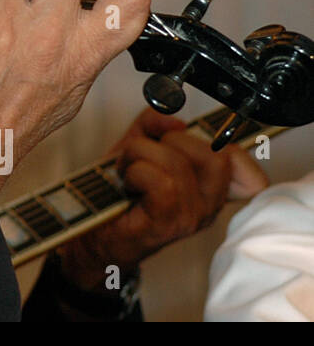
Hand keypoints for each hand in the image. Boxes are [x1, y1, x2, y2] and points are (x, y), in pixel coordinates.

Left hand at [56, 108, 268, 289]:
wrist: (95, 227)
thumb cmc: (119, 190)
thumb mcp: (139, 144)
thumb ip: (156, 123)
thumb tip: (174, 119)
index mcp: (209, 189)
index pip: (250, 174)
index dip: (231, 149)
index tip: (189, 138)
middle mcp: (208, 206)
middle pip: (216, 157)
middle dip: (173, 141)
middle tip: (146, 151)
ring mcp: (192, 217)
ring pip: (178, 165)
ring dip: (140, 154)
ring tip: (127, 167)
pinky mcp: (169, 223)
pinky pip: (163, 184)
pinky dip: (136, 171)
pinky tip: (127, 180)